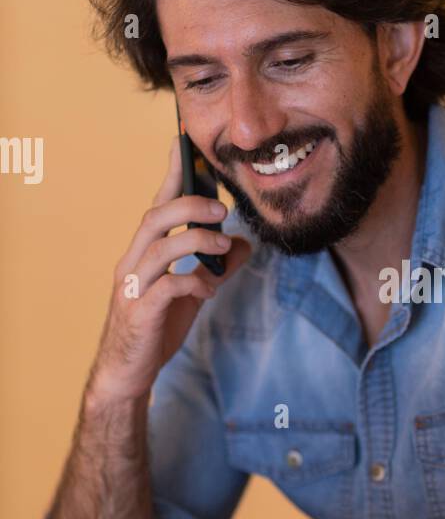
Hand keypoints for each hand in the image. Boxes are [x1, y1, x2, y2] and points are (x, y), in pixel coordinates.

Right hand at [88, 138, 249, 402]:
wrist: (127, 373)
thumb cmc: (156, 328)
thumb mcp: (193, 294)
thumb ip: (216, 268)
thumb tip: (245, 244)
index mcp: (143, 253)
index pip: (156, 205)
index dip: (171, 175)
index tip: (184, 145)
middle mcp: (133, 264)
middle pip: (153, 218)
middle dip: (188, 206)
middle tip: (222, 209)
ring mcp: (133, 288)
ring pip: (158, 247)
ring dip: (195, 239)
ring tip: (223, 245)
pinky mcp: (139, 313)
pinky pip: (166, 287)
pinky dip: (193, 282)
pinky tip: (209, 289)